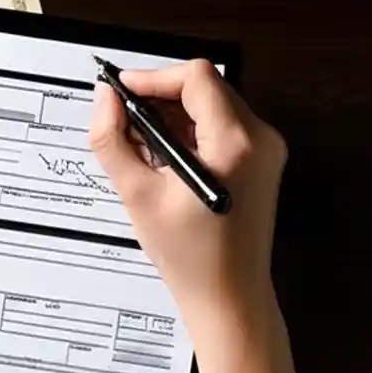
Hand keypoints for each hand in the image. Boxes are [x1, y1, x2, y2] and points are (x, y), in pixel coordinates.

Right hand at [89, 60, 286, 318]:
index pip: (195, 77)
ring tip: (143, 145)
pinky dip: (191, 131)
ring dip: (175, 114)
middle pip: (206, 87)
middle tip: (125, 119)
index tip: (122, 92)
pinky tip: (166, 160)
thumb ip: (113, 140)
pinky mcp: (262, 161)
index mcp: (234, 144)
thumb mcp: (138, 195)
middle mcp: (260, 139)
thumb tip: (104, 100)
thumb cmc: (190, 256)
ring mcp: (266, 150)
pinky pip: (223, 126)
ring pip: (213, 104)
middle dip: (161, 96)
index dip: (153, 78)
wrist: (229, 295)